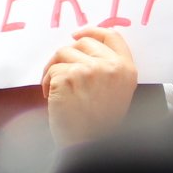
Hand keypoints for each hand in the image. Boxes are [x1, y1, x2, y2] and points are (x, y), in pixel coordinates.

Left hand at [42, 27, 137, 147]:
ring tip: (56, 88)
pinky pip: (51, 70)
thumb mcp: (115, 89)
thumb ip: (107, 66)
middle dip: (67, 56)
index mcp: (126, 68)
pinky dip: (46, 83)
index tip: (76, 34)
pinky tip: (53, 97)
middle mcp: (110, 66)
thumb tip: (83, 42)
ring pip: (62, 54)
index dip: (92, 30)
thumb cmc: (98, 118)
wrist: (89, 141)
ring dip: (54, 69)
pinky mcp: (68, 77)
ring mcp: (89, 70)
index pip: (111, 36)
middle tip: (61, 73)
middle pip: (81, 42)